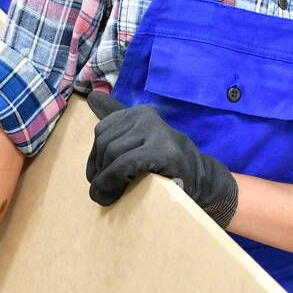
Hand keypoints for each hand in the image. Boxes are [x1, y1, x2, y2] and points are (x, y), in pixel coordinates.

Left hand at [85, 91, 237, 227]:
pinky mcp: (164, 150)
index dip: (95, 159)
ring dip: (103, 181)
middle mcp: (146, 116)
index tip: (99, 178)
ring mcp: (156, 131)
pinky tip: (116, 193)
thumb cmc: (166, 164)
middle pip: (104, 143)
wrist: (200, 180)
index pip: (101, 132)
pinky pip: (124, 164)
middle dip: (98, 171)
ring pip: (111, 154)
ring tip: (107, 196)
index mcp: (138, 113)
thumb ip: (118, 121)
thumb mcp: (141, 139)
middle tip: (100, 193)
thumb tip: (92, 96)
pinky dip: (113, 181)